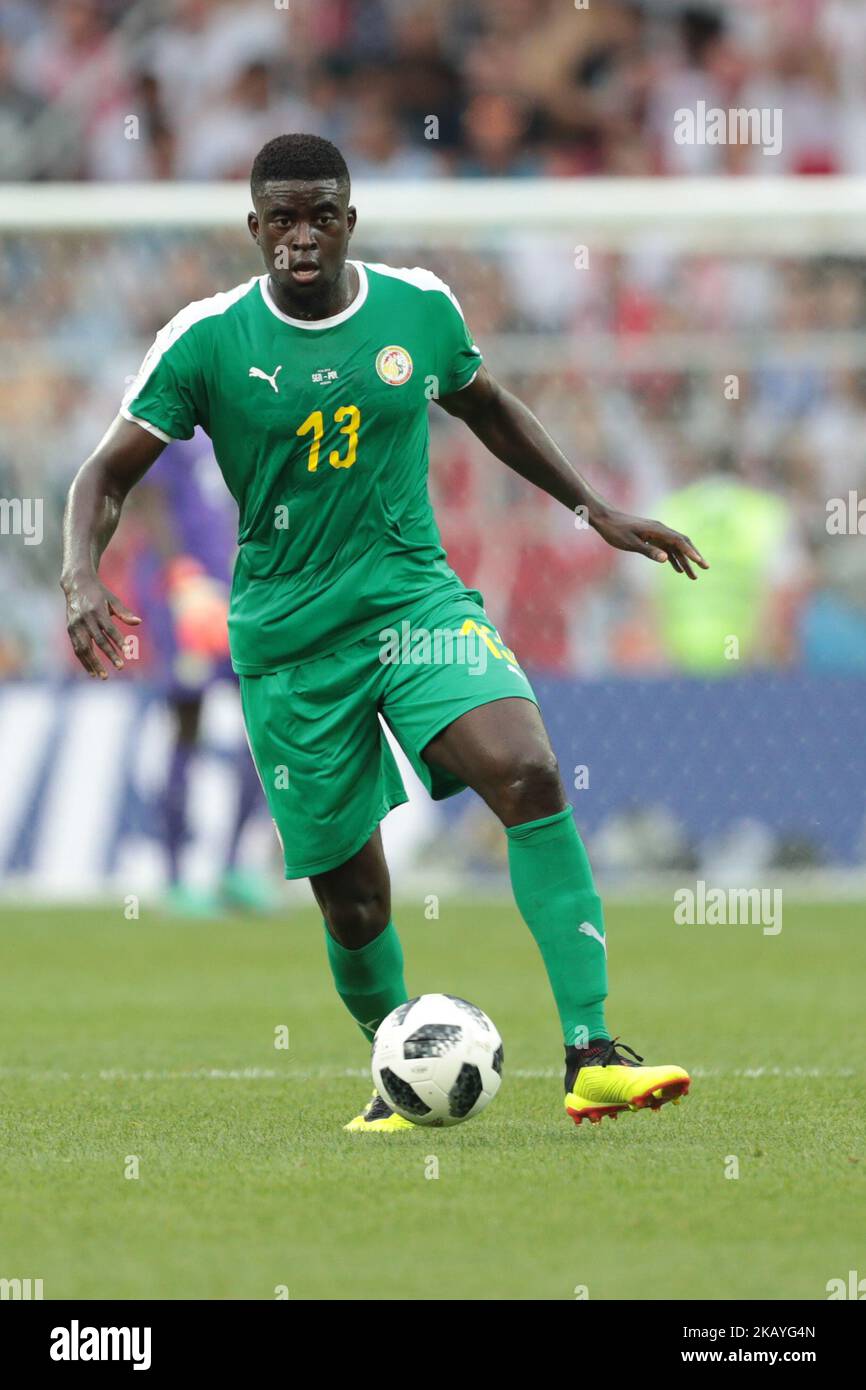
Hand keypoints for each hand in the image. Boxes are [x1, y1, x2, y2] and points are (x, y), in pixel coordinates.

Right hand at [62, 573, 140, 678]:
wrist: (76, 584)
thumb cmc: (99, 593)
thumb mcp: (113, 599)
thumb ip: (124, 613)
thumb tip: (138, 622)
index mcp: (97, 610)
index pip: (109, 629)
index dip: (118, 641)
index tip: (128, 652)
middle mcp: (85, 618)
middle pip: (98, 640)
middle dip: (109, 655)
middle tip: (120, 667)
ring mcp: (76, 625)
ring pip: (85, 648)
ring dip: (94, 663)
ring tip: (104, 676)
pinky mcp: (70, 629)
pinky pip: (77, 648)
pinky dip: (84, 661)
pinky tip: (92, 671)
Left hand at [591, 508, 708, 578]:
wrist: (605, 519)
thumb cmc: (615, 531)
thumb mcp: (631, 543)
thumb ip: (649, 551)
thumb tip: (666, 559)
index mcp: (658, 530)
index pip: (679, 541)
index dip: (691, 552)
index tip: (700, 563)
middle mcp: (660, 530)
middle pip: (682, 544)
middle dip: (694, 557)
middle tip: (705, 569)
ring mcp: (656, 533)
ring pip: (675, 548)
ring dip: (685, 561)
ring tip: (693, 577)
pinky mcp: (651, 537)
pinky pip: (667, 548)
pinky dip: (674, 559)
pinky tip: (677, 569)